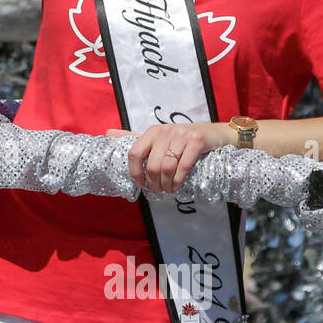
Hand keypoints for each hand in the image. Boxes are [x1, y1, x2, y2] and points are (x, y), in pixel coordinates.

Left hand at [106, 123, 231, 193]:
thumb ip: (134, 137)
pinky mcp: (197, 141)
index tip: (140, 184)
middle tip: (157, 191)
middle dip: (153, 183)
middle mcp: (165, 131)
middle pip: (152, 165)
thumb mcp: (158, 136)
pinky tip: (177, 186)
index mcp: (152, 131)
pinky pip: (183, 166)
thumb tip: (108, 133)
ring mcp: (182, 135)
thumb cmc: (182, 139)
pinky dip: (179, 180)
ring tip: (168, 190)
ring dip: (166, 184)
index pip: (134, 153)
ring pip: (167, 167)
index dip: (134, 172)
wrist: (215, 134)